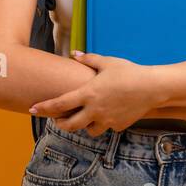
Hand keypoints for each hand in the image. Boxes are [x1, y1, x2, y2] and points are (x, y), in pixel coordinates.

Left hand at [29, 51, 164, 136]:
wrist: (152, 88)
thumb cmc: (129, 72)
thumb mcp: (107, 62)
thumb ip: (88, 59)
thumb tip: (74, 54)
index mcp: (88, 93)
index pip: (59, 104)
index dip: (44, 107)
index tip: (33, 109)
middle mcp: (94, 110)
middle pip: (70, 125)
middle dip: (61, 123)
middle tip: (57, 120)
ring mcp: (107, 120)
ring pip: (89, 130)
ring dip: (84, 125)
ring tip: (86, 116)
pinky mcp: (119, 126)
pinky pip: (107, 127)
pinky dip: (104, 123)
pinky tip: (109, 113)